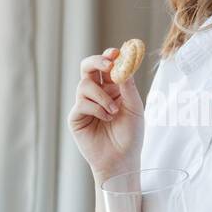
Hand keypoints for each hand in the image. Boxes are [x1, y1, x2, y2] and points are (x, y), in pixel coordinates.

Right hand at [67, 47, 144, 178]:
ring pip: (84, 85)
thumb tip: (122, 64)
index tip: (117, 52)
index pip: (106, 66)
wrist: (122, 159)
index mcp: (111, 88)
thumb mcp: (135, 108)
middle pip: (87, 67)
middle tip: (108, 64)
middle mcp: (96, 93)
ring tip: (114, 111)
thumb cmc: (131, 135)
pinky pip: (81, 103)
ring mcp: (84, 104)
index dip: (109, 56)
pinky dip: (96, 108)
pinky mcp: (76, 117)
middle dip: (97, 61)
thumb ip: (127, 87)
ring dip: (102, 95)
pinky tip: (107, 119)